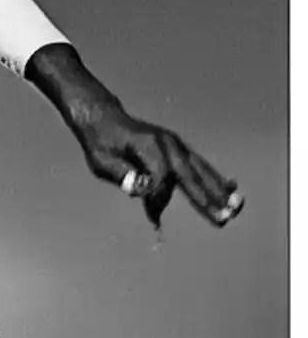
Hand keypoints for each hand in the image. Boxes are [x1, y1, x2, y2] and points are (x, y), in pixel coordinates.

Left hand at [73, 107, 242, 228]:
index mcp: (147, 145)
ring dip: (218, 190)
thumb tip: (139, 190)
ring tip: (235, 207)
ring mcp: (176, 145)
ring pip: (201, 170)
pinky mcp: (178, 148)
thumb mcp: (101, 161)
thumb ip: (120, 175)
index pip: (161, 177)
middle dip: (207, 199)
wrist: (105, 119)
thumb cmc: (100, 143)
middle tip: (223, 218)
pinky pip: (200, 165)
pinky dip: (214, 177)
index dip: (158, 198)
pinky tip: (230, 189)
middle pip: (190, 175)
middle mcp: (167, 143)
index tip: (152, 218)